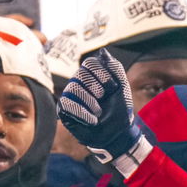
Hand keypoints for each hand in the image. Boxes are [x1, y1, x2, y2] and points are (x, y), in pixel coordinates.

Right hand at [58, 52, 151, 175]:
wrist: (117, 134)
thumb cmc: (119, 111)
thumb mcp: (122, 88)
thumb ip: (115, 69)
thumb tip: (103, 52)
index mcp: (92, 76)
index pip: (90, 63)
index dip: (103, 74)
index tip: (112, 88)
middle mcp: (78, 83)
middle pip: (81, 74)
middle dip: (98, 89)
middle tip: (104, 100)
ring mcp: (69, 96)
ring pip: (74, 89)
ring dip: (91, 103)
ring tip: (99, 112)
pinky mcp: (64, 110)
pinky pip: (67, 104)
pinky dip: (83, 113)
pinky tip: (92, 120)